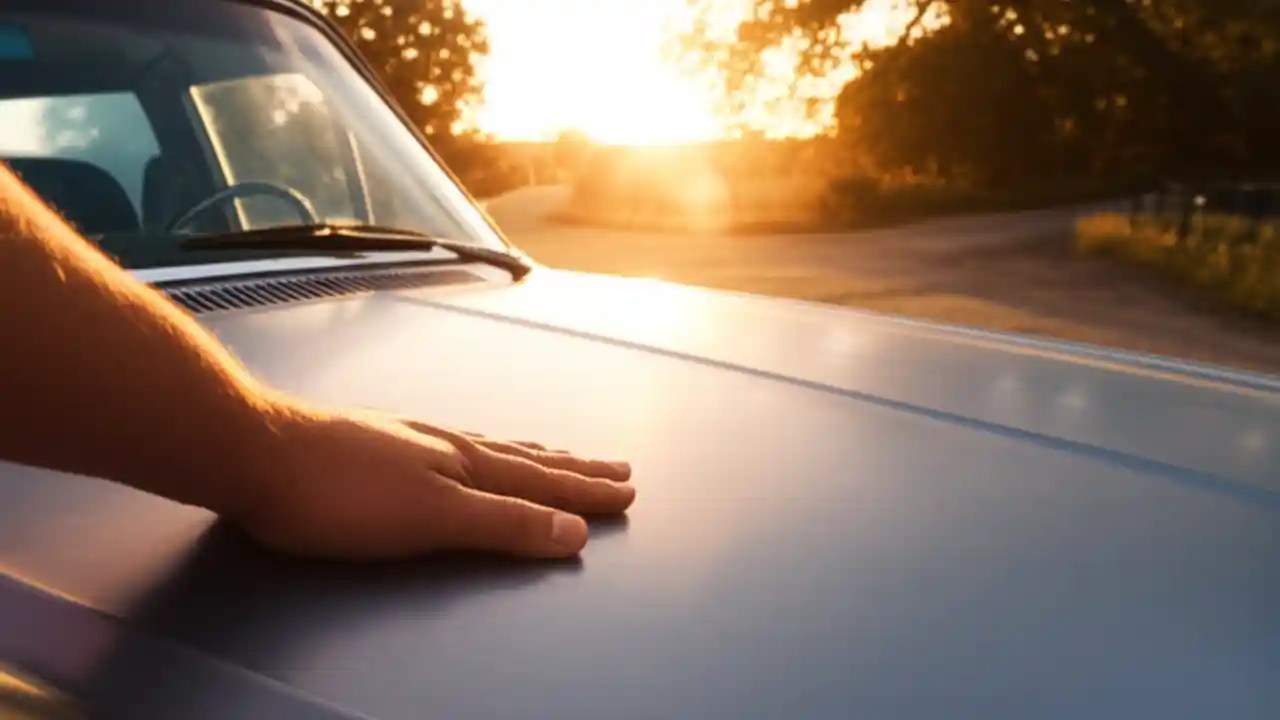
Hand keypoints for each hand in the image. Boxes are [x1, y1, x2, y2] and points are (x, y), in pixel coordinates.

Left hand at [230, 405, 633, 559]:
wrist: (255, 450)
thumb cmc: (340, 494)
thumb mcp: (433, 518)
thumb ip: (504, 524)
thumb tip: (573, 531)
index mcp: (466, 464)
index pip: (542, 482)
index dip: (585, 492)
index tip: (627, 491)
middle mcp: (448, 445)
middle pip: (528, 459)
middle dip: (575, 469)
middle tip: (617, 468)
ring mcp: (414, 439)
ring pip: (494, 447)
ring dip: (537, 455)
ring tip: (564, 453)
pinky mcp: (381, 441)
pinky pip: (460, 443)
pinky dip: (489, 448)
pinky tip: (472, 446)